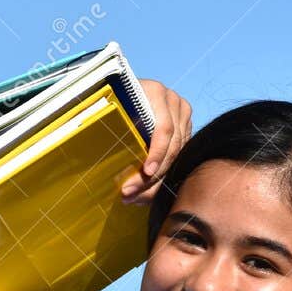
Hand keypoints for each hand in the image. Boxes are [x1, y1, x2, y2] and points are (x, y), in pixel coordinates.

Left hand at [120, 78, 190, 206]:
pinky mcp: (185, 128)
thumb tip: (106, 153)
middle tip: (131, 194)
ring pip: (177, 156)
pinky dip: (163, 177)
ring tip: (135, 198)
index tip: (146, 172)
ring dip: (156, 182)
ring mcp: (182, 115)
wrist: (128, 94)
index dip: (156, 153)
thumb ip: (114, 122)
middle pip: (172, 146)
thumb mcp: (113, 106)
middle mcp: (174, 102)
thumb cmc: (116, 102)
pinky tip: (146, 191)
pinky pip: (179, 157)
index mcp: (156, 93)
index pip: (164, 130)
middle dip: (152, 176)